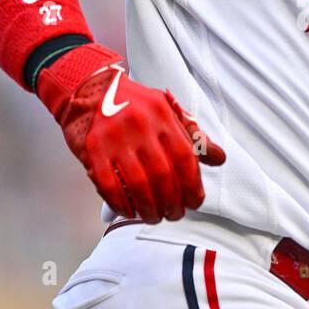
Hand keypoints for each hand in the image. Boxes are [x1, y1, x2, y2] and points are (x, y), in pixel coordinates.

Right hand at [37, 47, 224, 222]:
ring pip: (138, 184)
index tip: (194, 201)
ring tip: (154, 217)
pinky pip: (109, 185)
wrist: (89, 91)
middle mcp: (140, 125)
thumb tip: (219, 158)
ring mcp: (114, 138)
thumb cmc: (133, 105)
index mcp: (162, 115)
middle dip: (172, 203)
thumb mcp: (167, 111)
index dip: (192, 185)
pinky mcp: (93, 150)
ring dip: (149, 208)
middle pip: (162, 175)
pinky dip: (122, 204)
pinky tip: (129, 211)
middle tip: (174, 214)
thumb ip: (193, 136)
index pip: (185, 157)